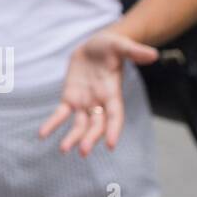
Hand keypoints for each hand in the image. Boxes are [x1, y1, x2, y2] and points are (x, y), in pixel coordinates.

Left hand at [39, 28, 158, 154]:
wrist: (95, 46)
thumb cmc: (111, 47)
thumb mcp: (121, 45)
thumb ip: (135, 51)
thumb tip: (153, 54)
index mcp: (113, 93)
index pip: (115, 115)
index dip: (114, 129)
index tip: (111, 145)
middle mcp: (100, 102)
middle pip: (97, 124)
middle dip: (91, 138)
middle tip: (83, 151)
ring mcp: (84, 102)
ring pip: (80, 124)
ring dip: (73, 137)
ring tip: (64, 149)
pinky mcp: (70, 98)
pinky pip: (61, 114)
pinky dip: (52, 123)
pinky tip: (42, 135)